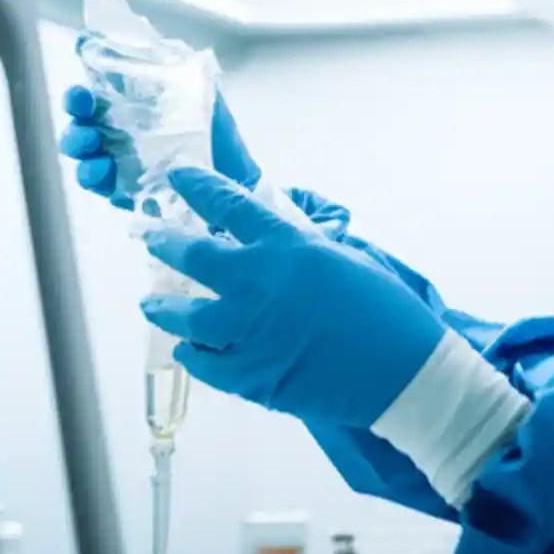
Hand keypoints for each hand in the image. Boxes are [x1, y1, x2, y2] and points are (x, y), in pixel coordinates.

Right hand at [59, 81, 259, 209]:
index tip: (83, 92)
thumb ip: (174, 65)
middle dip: (75, 121)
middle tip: (85, 119)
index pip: (91, 96)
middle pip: (79, 126)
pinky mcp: (128, 194)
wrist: (238, 179)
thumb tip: (145, 36)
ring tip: (95, 153)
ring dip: (81, 152)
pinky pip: (103, 189)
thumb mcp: (200, 93)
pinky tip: (108, 174)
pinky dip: (100, 180)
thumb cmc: (218, 135)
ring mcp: (119, 165)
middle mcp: (117, 135)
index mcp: (129, 108)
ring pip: (84, 157)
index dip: (79, 94)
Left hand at [139, 168, 446, 427]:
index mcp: (287, 247)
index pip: (227, 203)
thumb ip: (299, 251)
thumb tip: (272, 247)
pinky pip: (202, 361)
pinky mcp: (249, 376)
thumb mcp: (344, 261)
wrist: (404, 373)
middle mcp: (258, 283)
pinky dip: (192, 351)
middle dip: (164, 240)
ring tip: (152, 303)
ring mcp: (248, 332)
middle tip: (149, 234)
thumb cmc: (386, 313)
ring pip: (184, 315)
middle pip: (191, 254)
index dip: (196, 186)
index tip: (178, 177)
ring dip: (163, 307)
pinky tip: (188, 346)